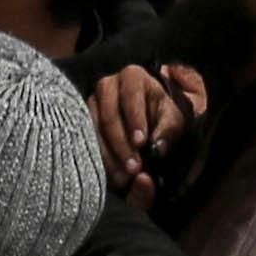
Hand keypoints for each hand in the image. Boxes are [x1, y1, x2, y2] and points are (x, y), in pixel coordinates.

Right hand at [86, 61, 207, 204]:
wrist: (147, 117)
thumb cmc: (161, 115)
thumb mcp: (173, 119)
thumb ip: (167, 131)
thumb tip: (156, 149)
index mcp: (132, 77)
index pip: (130, 95)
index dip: (135, 118)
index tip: (141, 142)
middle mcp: (107, 85)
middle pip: (109, 114)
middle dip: (121, 144)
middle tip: (134, 168)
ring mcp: (91, 103)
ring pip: (94, 130)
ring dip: (108, 156)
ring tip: (123, 178)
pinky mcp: (83, 121)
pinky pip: (85, 141)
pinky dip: (99, 160)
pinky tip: (110, 176)